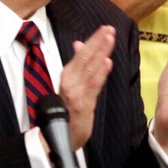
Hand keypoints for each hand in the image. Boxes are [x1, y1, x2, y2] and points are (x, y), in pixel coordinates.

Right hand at [58, 26, 114, 150]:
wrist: (58, 139)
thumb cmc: (67, 112)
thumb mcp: (72, 86)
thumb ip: (78, 66)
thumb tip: (79, 44)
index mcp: (68, 76)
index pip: (81, 54)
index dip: (93, 40)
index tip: (104, 29)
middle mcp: (70, 82)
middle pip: (84, 58)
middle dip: (97, 42)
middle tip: (109, 29)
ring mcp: (75, 93)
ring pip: (89, 68)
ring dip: (100, 52)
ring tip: (110, 39)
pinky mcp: (83, 105)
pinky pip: (92, 86)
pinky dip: (99, 73)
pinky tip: (107, 62)